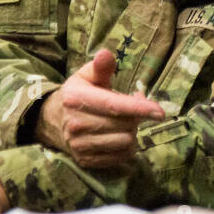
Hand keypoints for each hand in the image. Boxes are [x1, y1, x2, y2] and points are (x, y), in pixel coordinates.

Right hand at [36, 49, 164, 168]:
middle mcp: (75, 123)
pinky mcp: (84, 160)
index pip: (114, 106)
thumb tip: (105, 54)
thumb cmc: (79, 93)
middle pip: (124, 124)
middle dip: (136, 117)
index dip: (139, 109)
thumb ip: (101, 67)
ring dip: (132, 132)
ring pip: (125, 142)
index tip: (160, 112)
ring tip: (124, 123)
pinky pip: (120, 157)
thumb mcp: (87, 76)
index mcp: (76, 98)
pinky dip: (127, 147)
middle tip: (133, 110)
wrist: (52, 120)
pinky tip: (119, 136)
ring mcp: (78, 144)